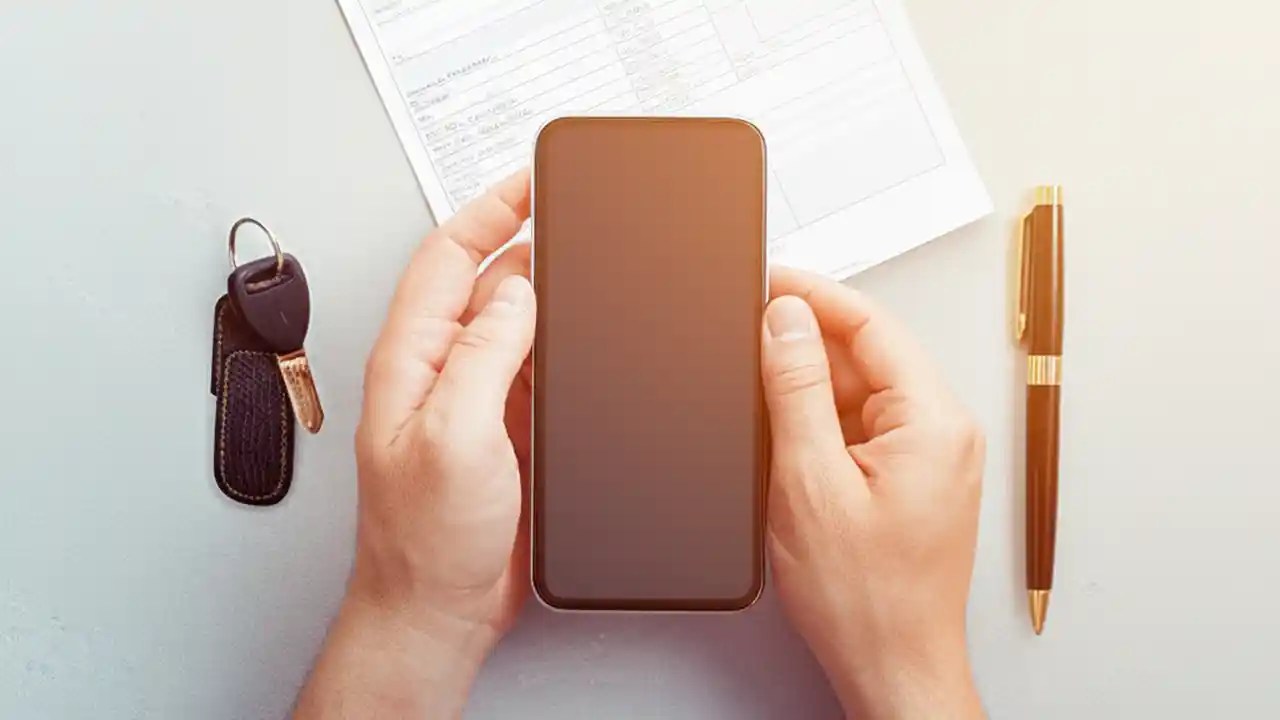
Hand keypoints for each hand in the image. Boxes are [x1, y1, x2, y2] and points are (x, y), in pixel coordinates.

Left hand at [294, 170, 534, 718]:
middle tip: (568, 216)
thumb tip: (515, 294)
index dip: (487, 212)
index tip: (528, 184)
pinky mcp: (500, 431)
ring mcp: (470, 401)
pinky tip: (579, 345)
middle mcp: (437, 372)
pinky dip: (558, 347)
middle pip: (482, 283)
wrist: (438, 609)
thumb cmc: (424, 541)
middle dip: (522, 242)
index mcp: (410, 360)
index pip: (445, 259)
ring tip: (583, 273)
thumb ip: (483, 356)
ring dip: (545, 296)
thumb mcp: (452, 435)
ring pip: (512, 325)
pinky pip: (532, 371)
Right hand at [762, 267, 985, 718]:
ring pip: (860, 393)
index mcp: (933, 424)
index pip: (872, 327)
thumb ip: (794, 390)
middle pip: (866, 358)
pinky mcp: (913, 479)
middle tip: (750, 350)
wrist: (891, 666)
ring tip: (769, 426)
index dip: (815, 296)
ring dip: (809, 395)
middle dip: (805, 350)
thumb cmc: (866, 600)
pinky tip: (790, 449)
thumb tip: (786, 322)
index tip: (771, 281)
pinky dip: (821, 428)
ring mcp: (931, 457)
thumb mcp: (809, 481)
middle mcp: (943, 433)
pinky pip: (863, 428)